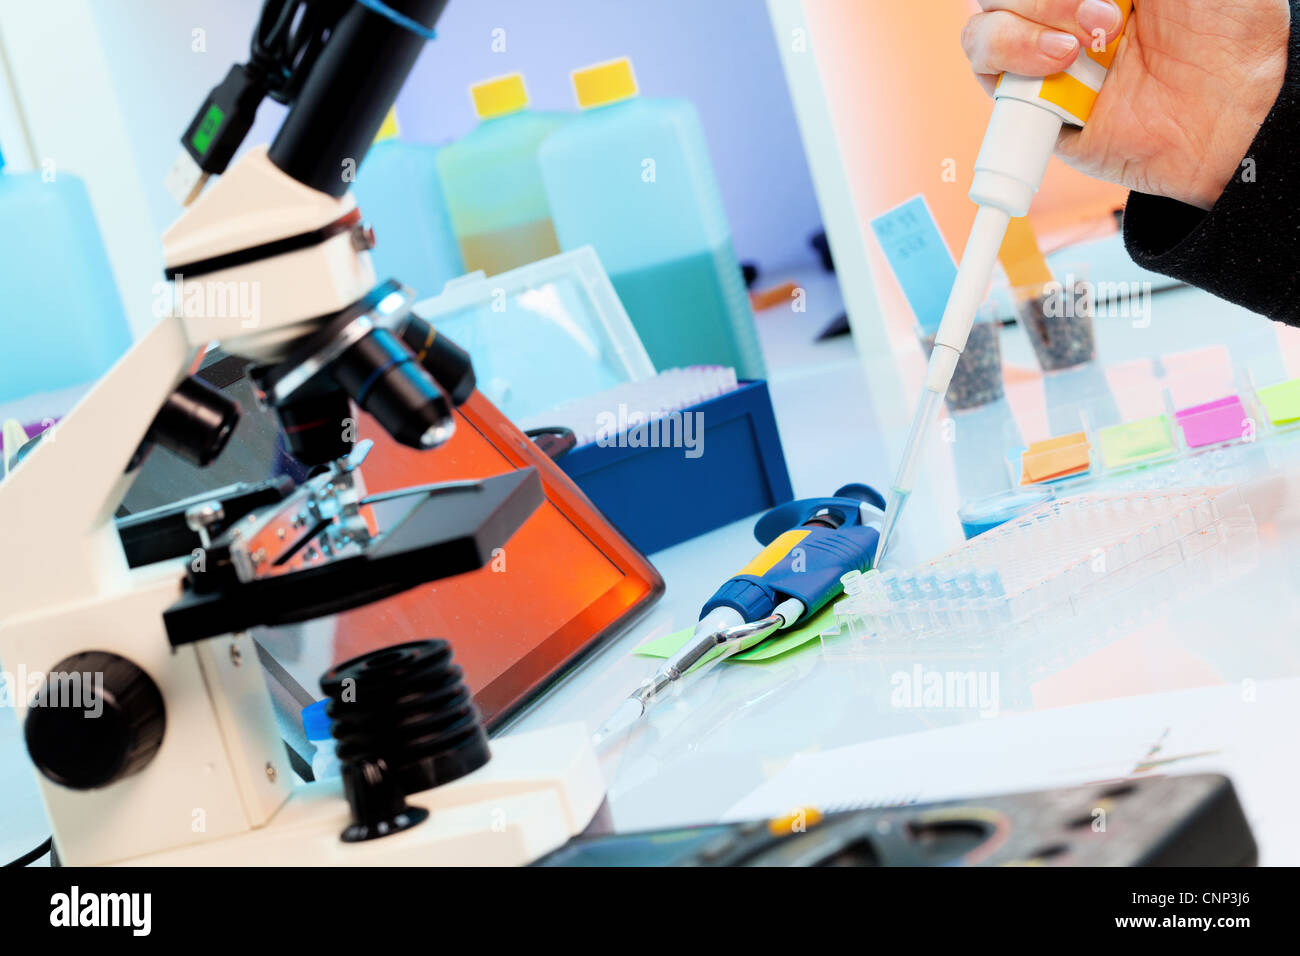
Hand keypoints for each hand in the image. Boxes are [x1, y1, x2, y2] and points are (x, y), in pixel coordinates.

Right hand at [961, 0, 1290, 208]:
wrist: (1243, 107)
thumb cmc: (1230, 28)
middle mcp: (1063, 15)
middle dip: (1041, 0)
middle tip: (1106, 15)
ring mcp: (1046, 62)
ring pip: (981, 34)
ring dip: (1018, 35)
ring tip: (1076, 51)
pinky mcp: (1039, 113)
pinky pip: (995, 89)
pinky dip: (1013, 73)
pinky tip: (1058, 72)